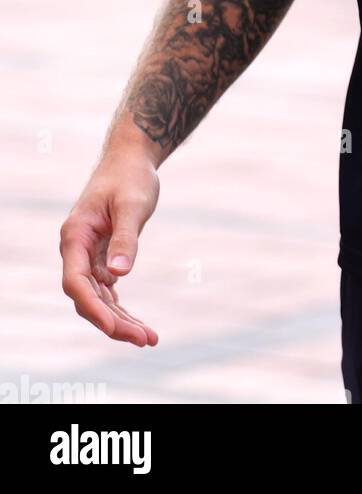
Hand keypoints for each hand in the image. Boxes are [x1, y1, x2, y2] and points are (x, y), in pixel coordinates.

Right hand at [59, 149, 160, 345]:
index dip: (93, 308)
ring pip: (98, 297)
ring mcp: (87, 254)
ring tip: (149, 338)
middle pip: (88, 296)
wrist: (131, 158)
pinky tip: (135, 322)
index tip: (115, 328)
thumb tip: (119, 275)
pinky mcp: (101, 254)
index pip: (76, 282)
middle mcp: (76, 249)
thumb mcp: (132, 205)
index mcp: (75, 236)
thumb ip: (125, 238)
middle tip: (146, 340)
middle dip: (114, 322)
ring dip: (120, 318)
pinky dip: (120, 305)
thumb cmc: (130, 177)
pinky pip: (107, 288)